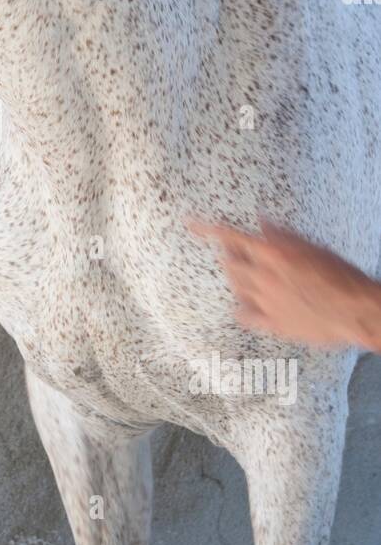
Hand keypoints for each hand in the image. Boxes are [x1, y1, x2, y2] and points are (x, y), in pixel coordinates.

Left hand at [189, 217, 380, 350]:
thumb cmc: (340, 275)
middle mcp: (263, 277)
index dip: (208, 229)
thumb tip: (260, 221)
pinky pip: (245, 315)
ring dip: (237, 278)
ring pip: (236, 288)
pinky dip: (242, 308)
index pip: (230, 237)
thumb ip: (282, 235)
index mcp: (272, 254)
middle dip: (230, 254)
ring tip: (247, 274)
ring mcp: (265, 302)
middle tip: (236, 251)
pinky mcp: (272, 323)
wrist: (355, 310)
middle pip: (230, 263)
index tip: (190, 224)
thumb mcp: (312, 247)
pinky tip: (246, 305)